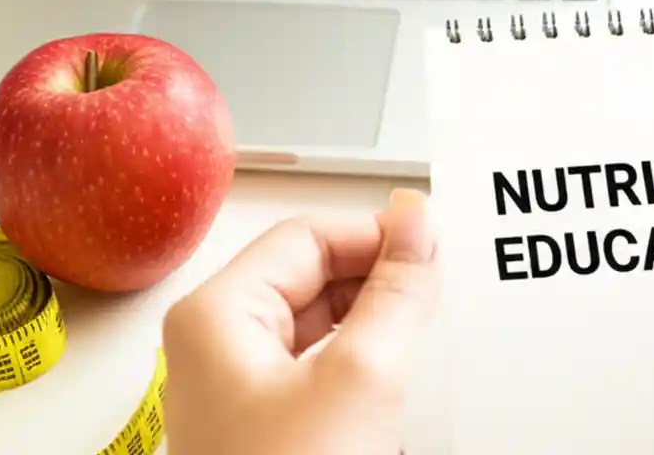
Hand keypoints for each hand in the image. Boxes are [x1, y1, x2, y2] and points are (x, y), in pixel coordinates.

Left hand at [161, 188, 438, 454]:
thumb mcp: (359, 378)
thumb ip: (394, 294)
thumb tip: (417, 224)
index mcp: (215, 316)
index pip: (306, 236)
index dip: (375, 234)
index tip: (433, 242)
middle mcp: (217, 348)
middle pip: (311, 278)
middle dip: (377, 281)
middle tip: (437, 291)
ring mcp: (239, 393)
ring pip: (320, 328)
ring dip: (374, 327)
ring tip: (422, 337)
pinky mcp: (266, 430)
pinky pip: (320, 374)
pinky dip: (362, 370)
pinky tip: (395, 386)